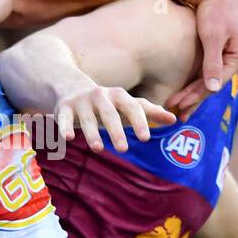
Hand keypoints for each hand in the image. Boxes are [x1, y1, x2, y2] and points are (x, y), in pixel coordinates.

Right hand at [56, 84, 175, 152]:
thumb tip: (175, 119)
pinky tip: (68, 138)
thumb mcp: (127, 106)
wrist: (71, 87)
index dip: (139, 121)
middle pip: (109, 114)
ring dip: (92, 132)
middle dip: (116, 131)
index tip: (145, 138)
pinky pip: (63, 118)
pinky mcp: (63, 108)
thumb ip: (149, 112)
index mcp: (118, 95)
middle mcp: (100, 96)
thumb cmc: (107, 104)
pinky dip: (64, 127)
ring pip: (87, 118)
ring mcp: (81, 101)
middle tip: (124, 149)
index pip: (132, 107)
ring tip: (98, 149)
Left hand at [167, 0, 237, 114]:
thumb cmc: (216, 9)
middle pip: (212, 86)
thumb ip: (212, 62)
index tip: (177, 105)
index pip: (213, 84)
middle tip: (175, 113)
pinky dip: (196, 81)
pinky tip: (187, 90)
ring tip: (179, 107)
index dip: (194, 97)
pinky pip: (207, 71)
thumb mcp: (213, 35)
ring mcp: (228, 55)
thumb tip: (212, 88)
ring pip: (209, 80)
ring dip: (194, 94)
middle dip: (193, 100)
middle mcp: (235, 59)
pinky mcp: (219, 50)